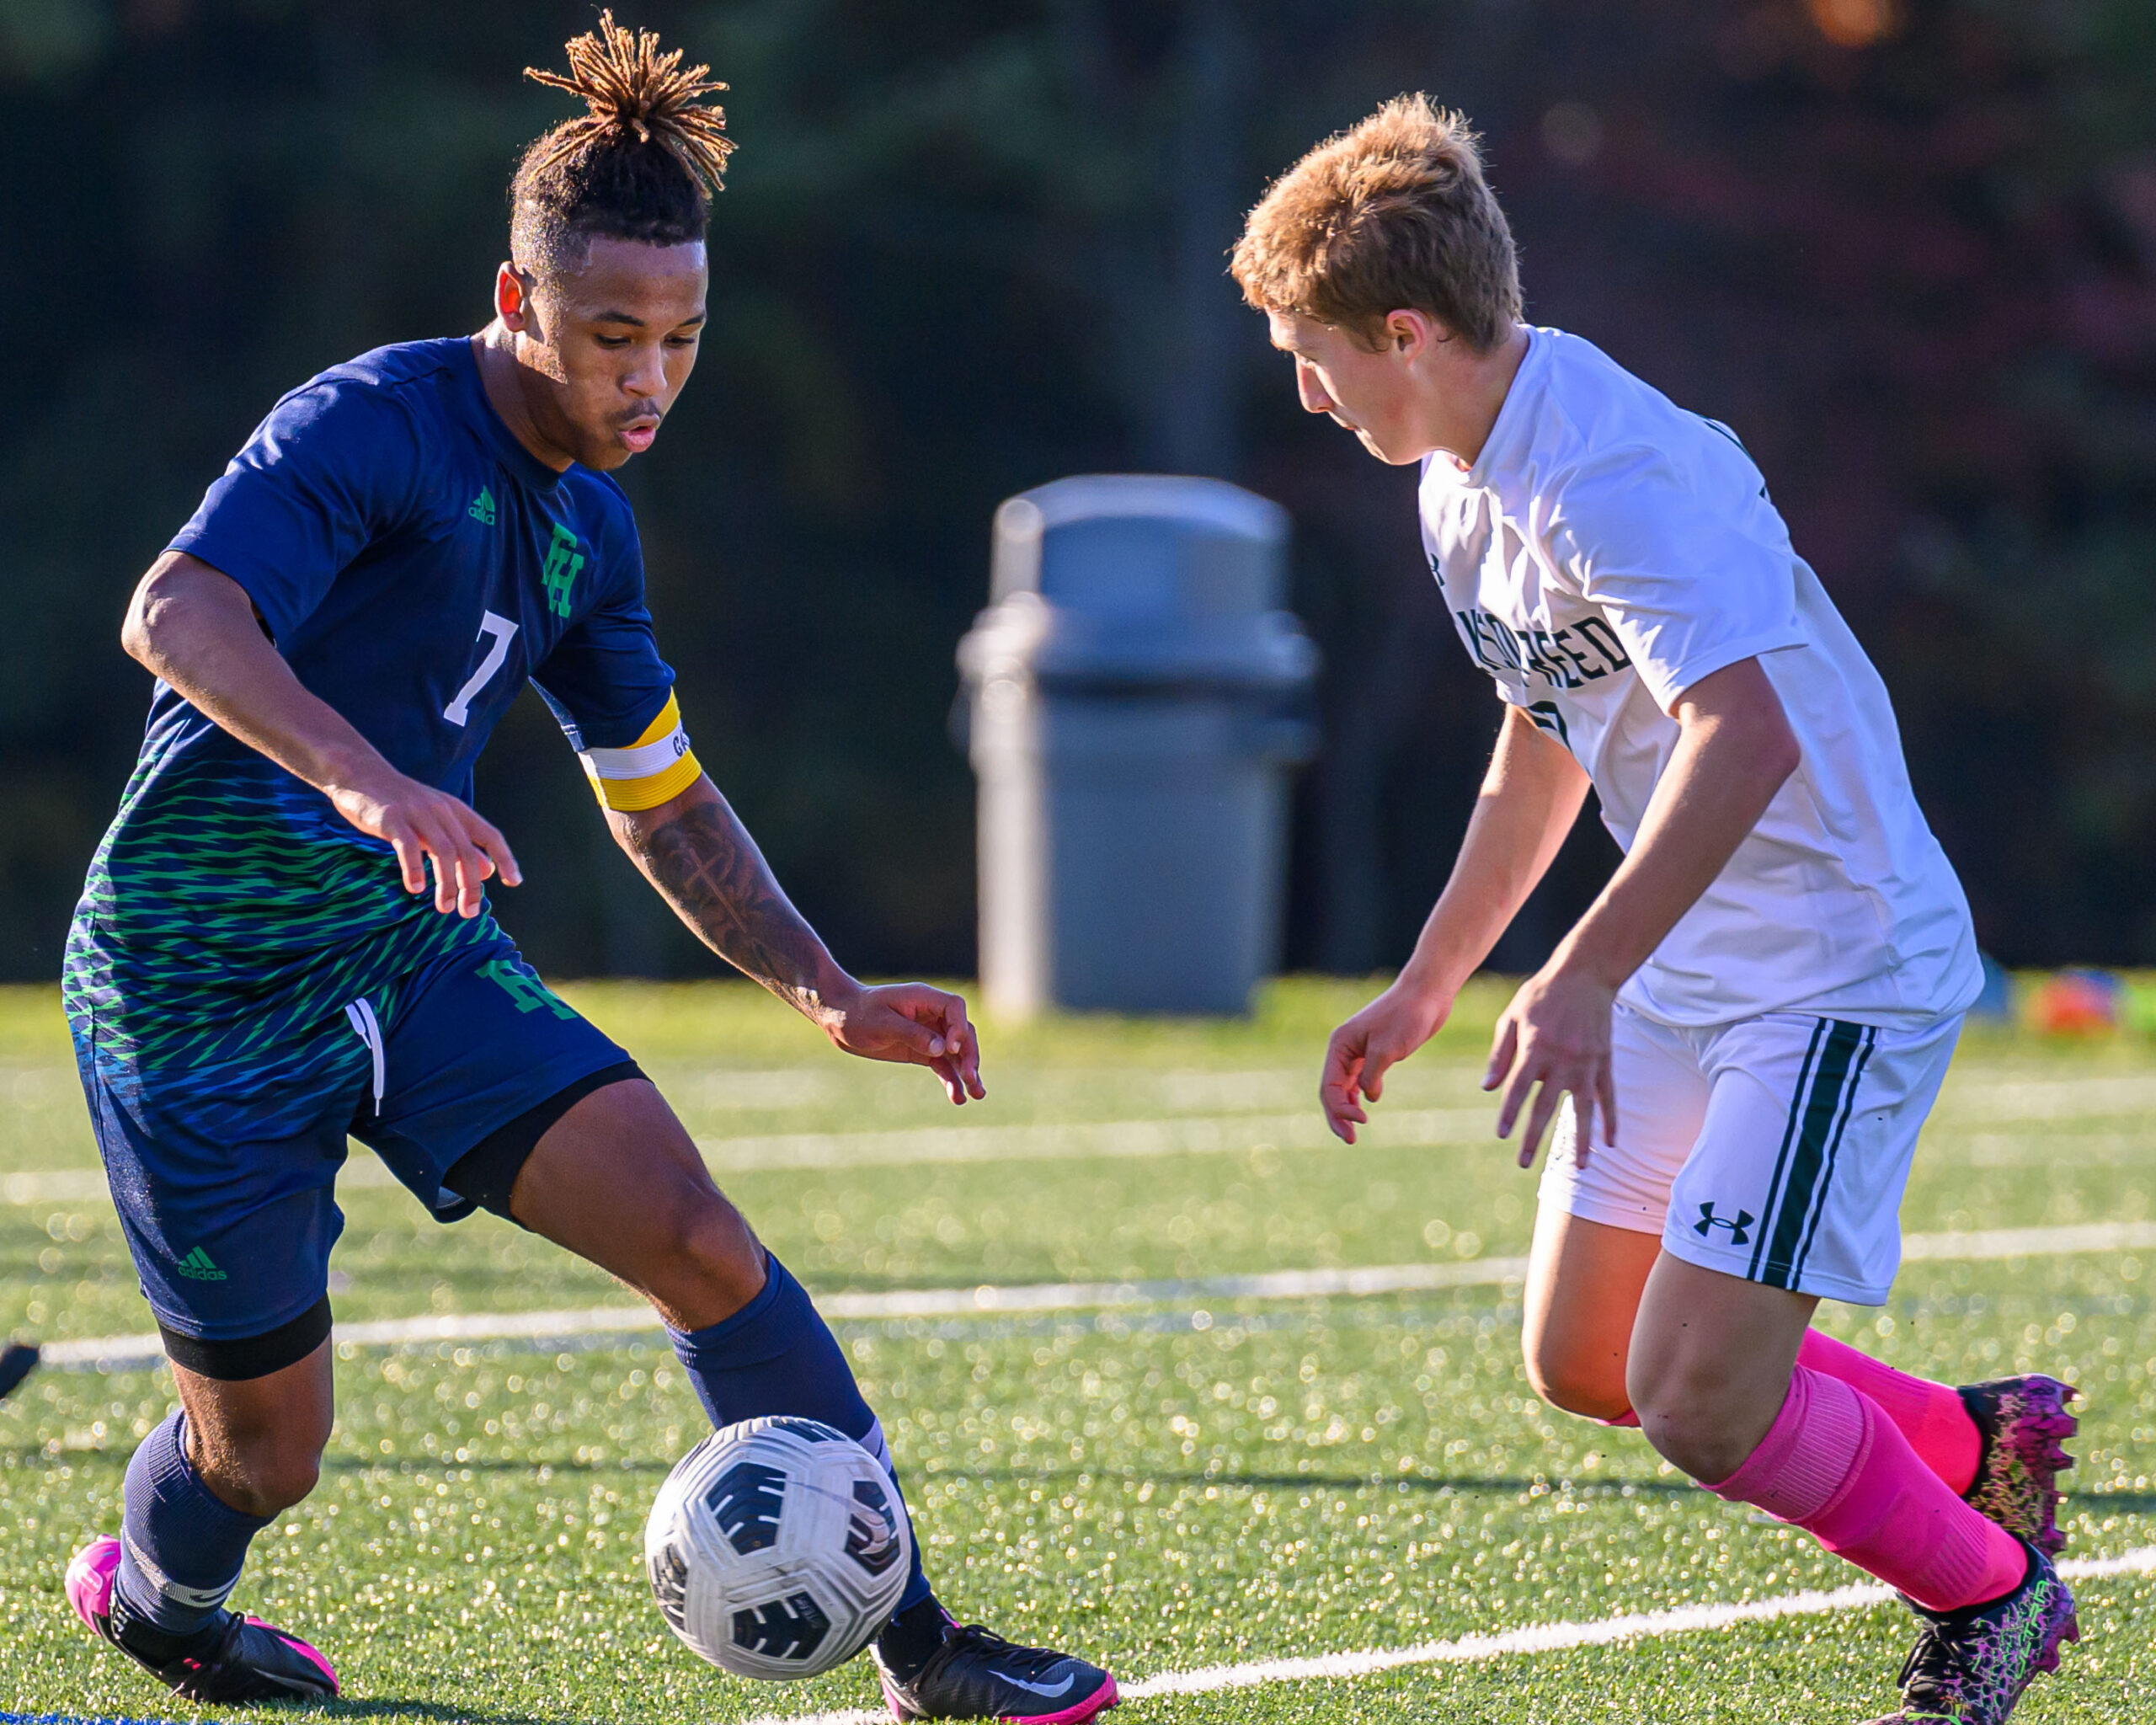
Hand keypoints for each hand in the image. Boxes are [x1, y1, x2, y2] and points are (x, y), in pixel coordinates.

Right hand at [327, 771, 522, 917]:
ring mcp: (417, 813)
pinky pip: (408, 846)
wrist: (359, 773)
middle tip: (469, 912)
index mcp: (456, 811)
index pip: (490, 834)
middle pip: (467, 851)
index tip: (515, 882)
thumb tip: (488, 870)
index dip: (505, 858)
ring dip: (447, 883)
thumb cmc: (400, 803)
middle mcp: (442, 810)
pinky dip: (415, 869)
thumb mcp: (436, 821)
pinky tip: (416, 889)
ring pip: (443, 851)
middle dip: (471, 885)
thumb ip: (460, 844)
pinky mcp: (391, 818)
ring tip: (445, 908)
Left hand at [822, 981, 985, 1106]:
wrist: (838, 1019)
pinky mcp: (922, 1050)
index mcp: (923, 999)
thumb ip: (912, 1034)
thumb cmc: (857, 1014)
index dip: (960, 1028)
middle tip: (971, 1079)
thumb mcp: (882, 1023)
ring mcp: (929, 1033)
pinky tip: (958, 1099)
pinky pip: (943, 1065)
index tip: (952, 1049)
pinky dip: (951, 1080)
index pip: (955, 1008)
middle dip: (969, 1055)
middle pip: (962, 1032)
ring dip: (968, 1072)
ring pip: (957, 1052)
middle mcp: (931, 1015)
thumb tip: (942, 1049)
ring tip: (977, 1095)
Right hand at [1320, 981, 1451, 1143]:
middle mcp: (1344, 1049)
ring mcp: (1358, 1052)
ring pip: (1344, 1088)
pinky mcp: (1374, 1054)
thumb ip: (1371, 1076)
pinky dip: (1360, 1096)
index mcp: (1340, 1045)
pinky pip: (1359, 1081)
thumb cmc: (1407, 1016)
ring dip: (1347, 1109)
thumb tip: (1366, 1098)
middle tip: (1351, 1140)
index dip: (1340, 1109)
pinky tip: (1366, 1108)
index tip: (1363, 1121)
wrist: (1427, 994)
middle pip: (1332, 1091)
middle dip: (1339, 1116)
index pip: (1329, 1086)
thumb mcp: (1387, 1049)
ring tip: (1354, 1133)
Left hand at [1484, 963, 1617, 1169]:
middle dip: (1534, 1137)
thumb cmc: (1541, 995)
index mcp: (1535, 1047)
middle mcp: (1562, 1059)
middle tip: (1523, 1163)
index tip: (1501, 1134)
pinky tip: (1611, 1143)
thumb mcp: (1512, 1016)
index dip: (1509, 1113)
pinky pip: (1610, 1097)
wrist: (1585, 974)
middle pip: (1546, 1106)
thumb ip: (1500, 1053)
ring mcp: (1588, 1063)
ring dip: (1581, 1141)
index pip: (1518, 1088)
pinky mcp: (1606, 1062)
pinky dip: (1611, 1120)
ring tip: (1578, 1168)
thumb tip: (1487, 1088)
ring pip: (1584, 1110)